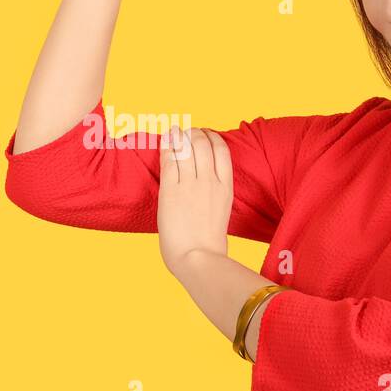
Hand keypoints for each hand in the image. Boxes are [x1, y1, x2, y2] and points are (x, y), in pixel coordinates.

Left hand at [157, 125, 232, 276]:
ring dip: (179, 135)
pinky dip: (167, 145)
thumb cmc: (208, 244)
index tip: (205, 134)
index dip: (212, 137)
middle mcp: (209, 181)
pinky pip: (168, 159)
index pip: (222, 150)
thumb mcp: (221, 212)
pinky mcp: (171, 190)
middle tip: (186, 132)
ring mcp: (190, 184)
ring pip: (185, 146)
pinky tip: (165, 139)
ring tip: (174, 132)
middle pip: (203, 143)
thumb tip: (206, 186)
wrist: (198, 258)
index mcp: (225, 187)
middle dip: (194, 133)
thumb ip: (215, 194)